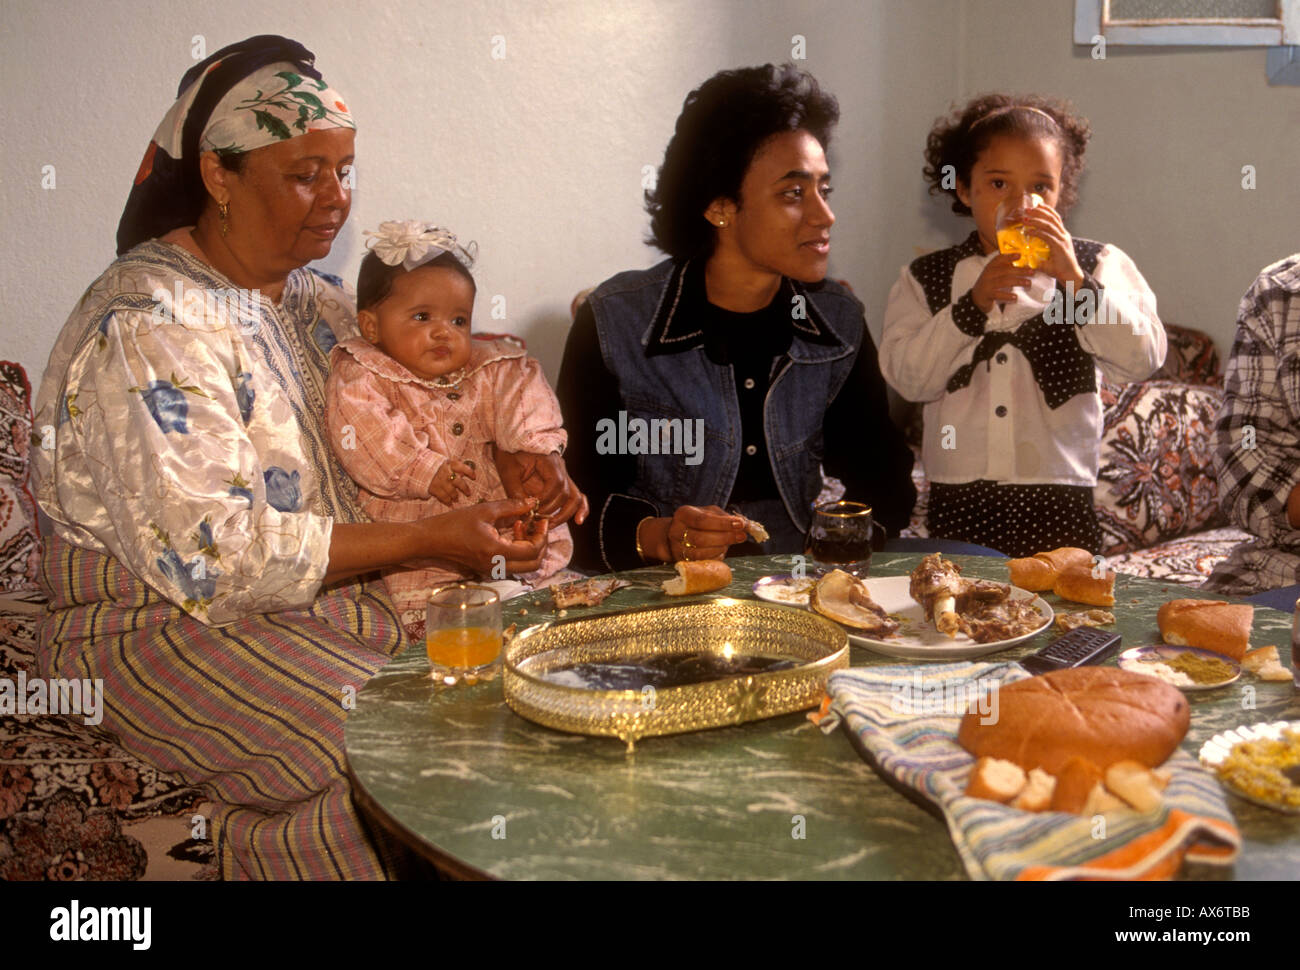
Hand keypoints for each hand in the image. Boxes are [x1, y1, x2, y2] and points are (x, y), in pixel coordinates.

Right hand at [419, 498, 546, 574]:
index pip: (532, 551)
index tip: (542, 520)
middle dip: (540, 544)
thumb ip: (512, 506)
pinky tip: (510, 533)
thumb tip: (533, 502)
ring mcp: (492, 571)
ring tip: (520, 526)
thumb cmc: (454, 523)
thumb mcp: (485, 510)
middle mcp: (496, 567)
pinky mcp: (488, 570)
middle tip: (537, 526)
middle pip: (533, 565)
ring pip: (524, 567)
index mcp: (497, 552)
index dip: (542, 535)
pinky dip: (519, 551)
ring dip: (530, 548)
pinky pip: (512, 565)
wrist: (430, 540)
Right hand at [429, 459, 475, 504]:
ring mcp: (440, 482)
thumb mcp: (446, 462)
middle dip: (465, 488)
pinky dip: (447, 501)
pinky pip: (443, 497)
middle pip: (459, 482)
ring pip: (452, 491)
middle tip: (468, 493)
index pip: (463, 467)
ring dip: (455, 496)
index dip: (469, 472)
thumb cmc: (437, 466)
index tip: (474, 477)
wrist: (421, 469)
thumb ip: (456, 467)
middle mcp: (447, 473)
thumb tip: (465, 473)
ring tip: (456, 499)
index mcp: (450, 464)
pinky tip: (450, 503)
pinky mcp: (434, 489)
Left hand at [495, 449, 587, 526]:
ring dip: (565, 514)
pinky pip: (576, 495)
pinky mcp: (561, 483)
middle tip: (535, 521)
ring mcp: (563, 476)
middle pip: (566, 494)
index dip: (545, 500)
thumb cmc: (510, 452)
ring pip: (575, 497)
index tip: (530, 509)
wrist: (513, 441)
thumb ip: (515, 492)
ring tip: (551, 526)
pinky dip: (580, 508)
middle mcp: (561, 469)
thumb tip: (525, 512)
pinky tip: (578, 520)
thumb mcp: (508, 470)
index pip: (555, 484)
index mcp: (549, 462)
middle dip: (551, 511)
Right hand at [640, 505, 748, 561]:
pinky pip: (701, 562)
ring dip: (720, 548)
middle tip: (741, 536)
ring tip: (730, 544)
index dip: (722, 524)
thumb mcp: (710, 513)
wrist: (679, 535)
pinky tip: (721, 551)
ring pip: (700, 552)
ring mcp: (677, 547)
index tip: (740, 524)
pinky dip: (715, 557)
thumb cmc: (699, 522)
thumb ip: (726, 517)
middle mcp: (676, 531)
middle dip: (724, 538)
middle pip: (700, 538)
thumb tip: (746, 525)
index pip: (702, 520)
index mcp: (683, 514)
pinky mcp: (682, 560)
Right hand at [971, 253, 1034, 312]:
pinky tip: (1015, 297)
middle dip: (1020, 271)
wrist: (976, 299)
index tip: (1020, 255)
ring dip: (1018, 281)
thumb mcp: (995, 275)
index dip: (1009, 256)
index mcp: (990, 267)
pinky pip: (998, 294)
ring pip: (1003, 281)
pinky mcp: (986, 295)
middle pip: (1005, 270)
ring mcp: (986, 284)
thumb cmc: (990, 285)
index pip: (999, 259)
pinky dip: (1007, 295)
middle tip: (1032, 272)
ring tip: (1028, 283)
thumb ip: (1006, 269)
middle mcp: (988, 274)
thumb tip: (1025, 267)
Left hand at [1019, 202, 1084, 287]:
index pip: (1055, 218)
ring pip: (1049, 225)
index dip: (1047, 210)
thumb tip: (1025, 251)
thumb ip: (1039, 251)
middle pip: (1052, 218)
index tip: (1037, 205)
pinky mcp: (1060, 247)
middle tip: (1027, 209)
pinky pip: (1047, 237)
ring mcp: (1063, 240)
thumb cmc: (1059, 268)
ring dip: (1036, 220)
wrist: (1070, 277)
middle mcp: (1063, 235)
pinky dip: (1037, 232)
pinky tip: (1028, 231)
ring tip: (1025, 218)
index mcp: (1062, 235)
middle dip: (1039, 212)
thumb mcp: (1048, 256)